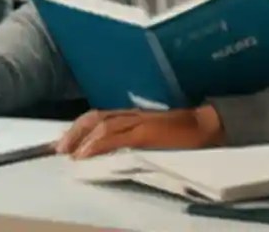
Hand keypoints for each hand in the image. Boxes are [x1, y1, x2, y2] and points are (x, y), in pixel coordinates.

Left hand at [56, 106, 224, 159]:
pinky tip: (85, 154)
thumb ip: (136, 136)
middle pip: (97, 117)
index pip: (101, 115)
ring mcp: (140, 121)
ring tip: (68, 152)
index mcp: (135, 115)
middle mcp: (134, 114)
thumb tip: (114, 148)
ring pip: (102, 124)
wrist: (208, 126)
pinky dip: (96, 145)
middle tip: (59, 148)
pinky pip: (115, 137)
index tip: (64, 141)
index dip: (80, 127)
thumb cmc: (186, 133)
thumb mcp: (156, 133)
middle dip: (75, 131)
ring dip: (81, 139)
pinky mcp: (145, 132)